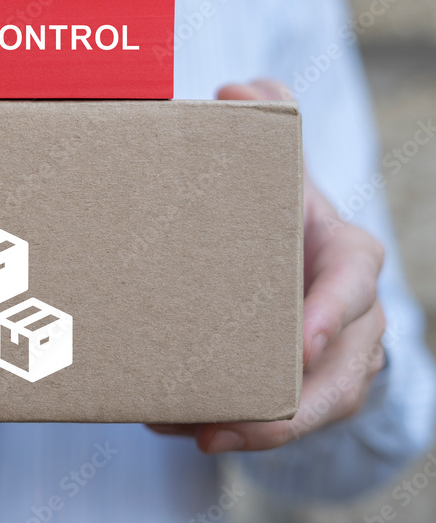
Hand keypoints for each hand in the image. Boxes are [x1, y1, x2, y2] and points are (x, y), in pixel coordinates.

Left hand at [148, 80, 386, 452]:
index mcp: (347, 257)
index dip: (333, 313)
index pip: (352, 283)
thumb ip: (268, 119)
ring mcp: (329, 361)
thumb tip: (237, 90)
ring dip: (251, 430)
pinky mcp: (298, 388)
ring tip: (189, 432)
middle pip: (336, 375)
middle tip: (227, 426)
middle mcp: (350, 317)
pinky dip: (228, 425)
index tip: (304, 340)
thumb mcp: (284, 166)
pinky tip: (170, 424)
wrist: (297, 260)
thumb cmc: (284, 213)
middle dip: (289, 409)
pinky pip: (274, 418)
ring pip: (306, 410)